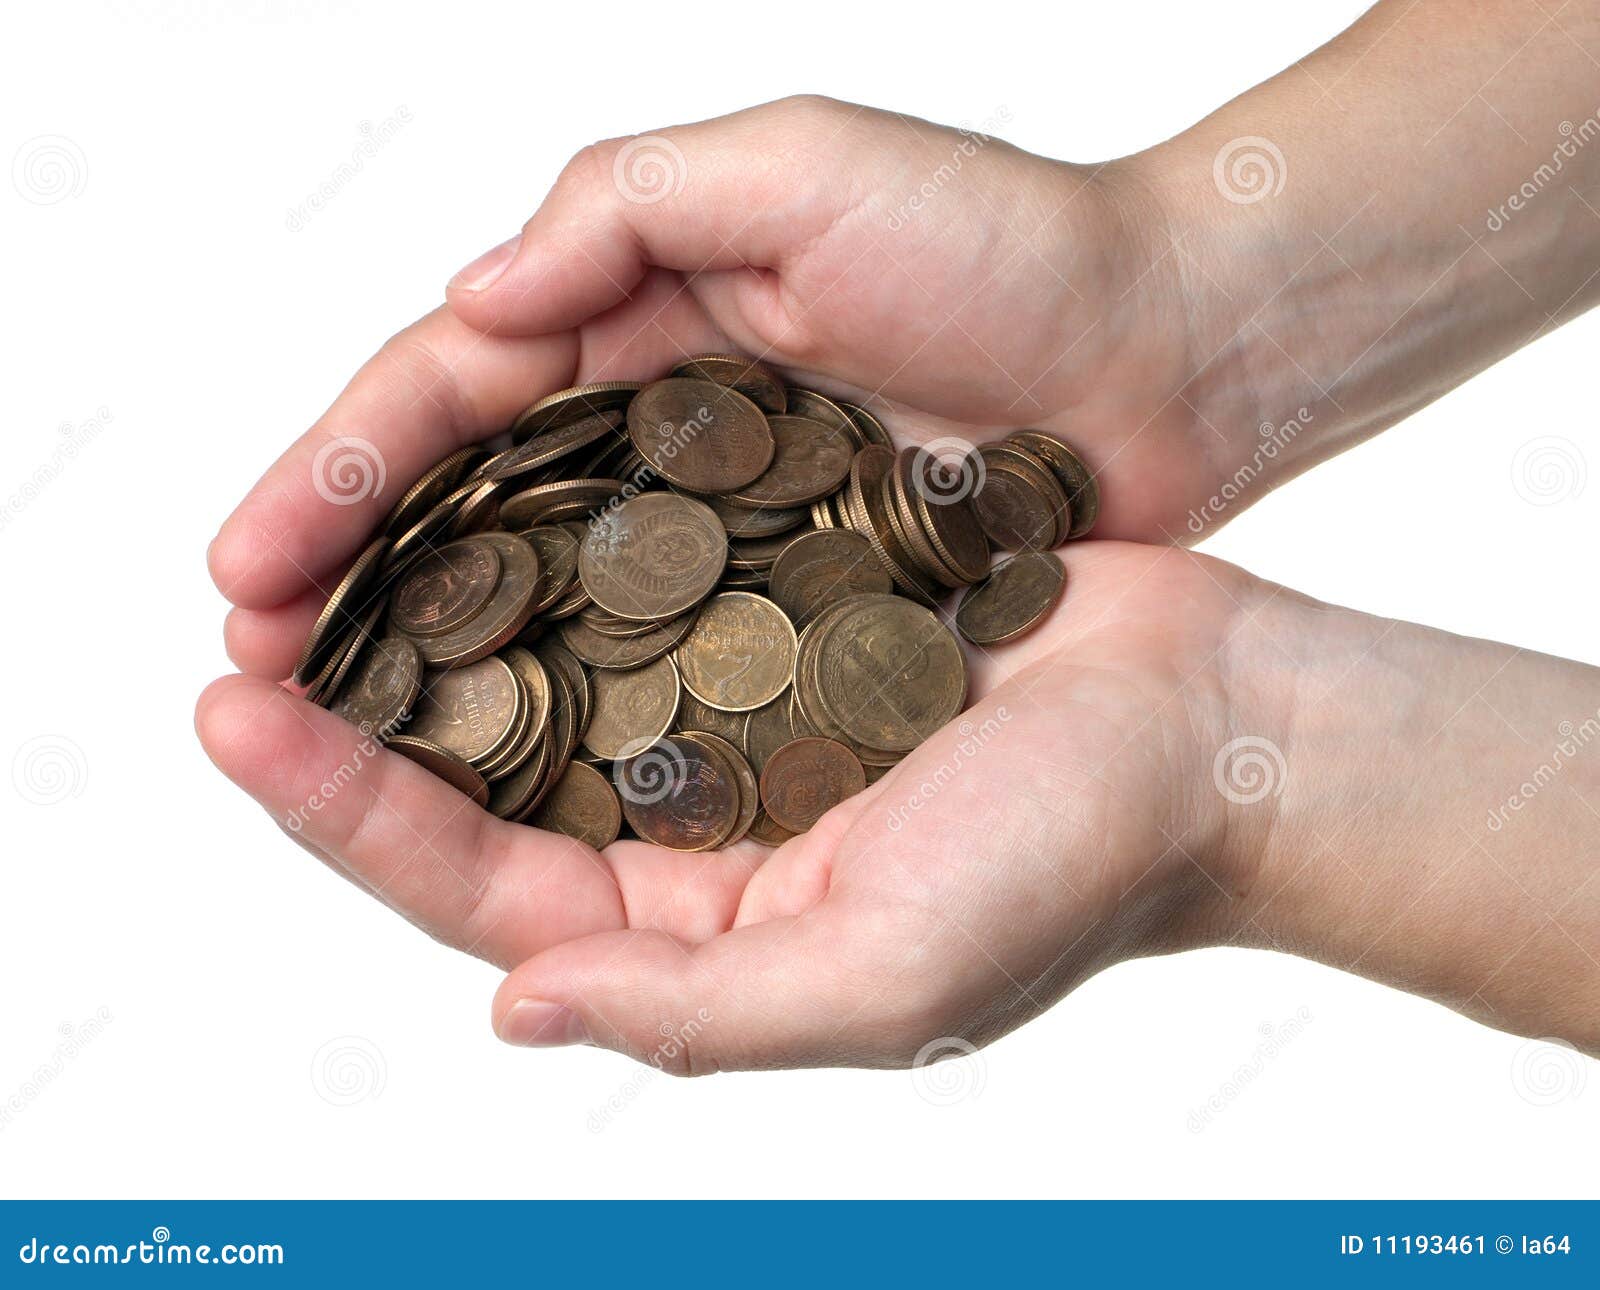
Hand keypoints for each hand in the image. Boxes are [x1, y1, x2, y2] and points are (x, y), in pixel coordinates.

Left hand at [197, 541, 1254, 1069]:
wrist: (1211, 724)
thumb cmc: (1079, 864)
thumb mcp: (889, 978)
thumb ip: (696, 1010)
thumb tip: (514, 1007)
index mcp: (700, 927)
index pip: (482, 884)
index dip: (348, 812)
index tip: (239, 718)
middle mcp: (698, 829)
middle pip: (487, 777)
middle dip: (355, 712)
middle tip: (238, 616)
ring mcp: (738, 718)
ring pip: (552, 670)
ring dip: (439, 614)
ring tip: (327, 538)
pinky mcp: (786, 621)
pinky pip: (644, 582)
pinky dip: (563, 543)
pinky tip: (488, 482)